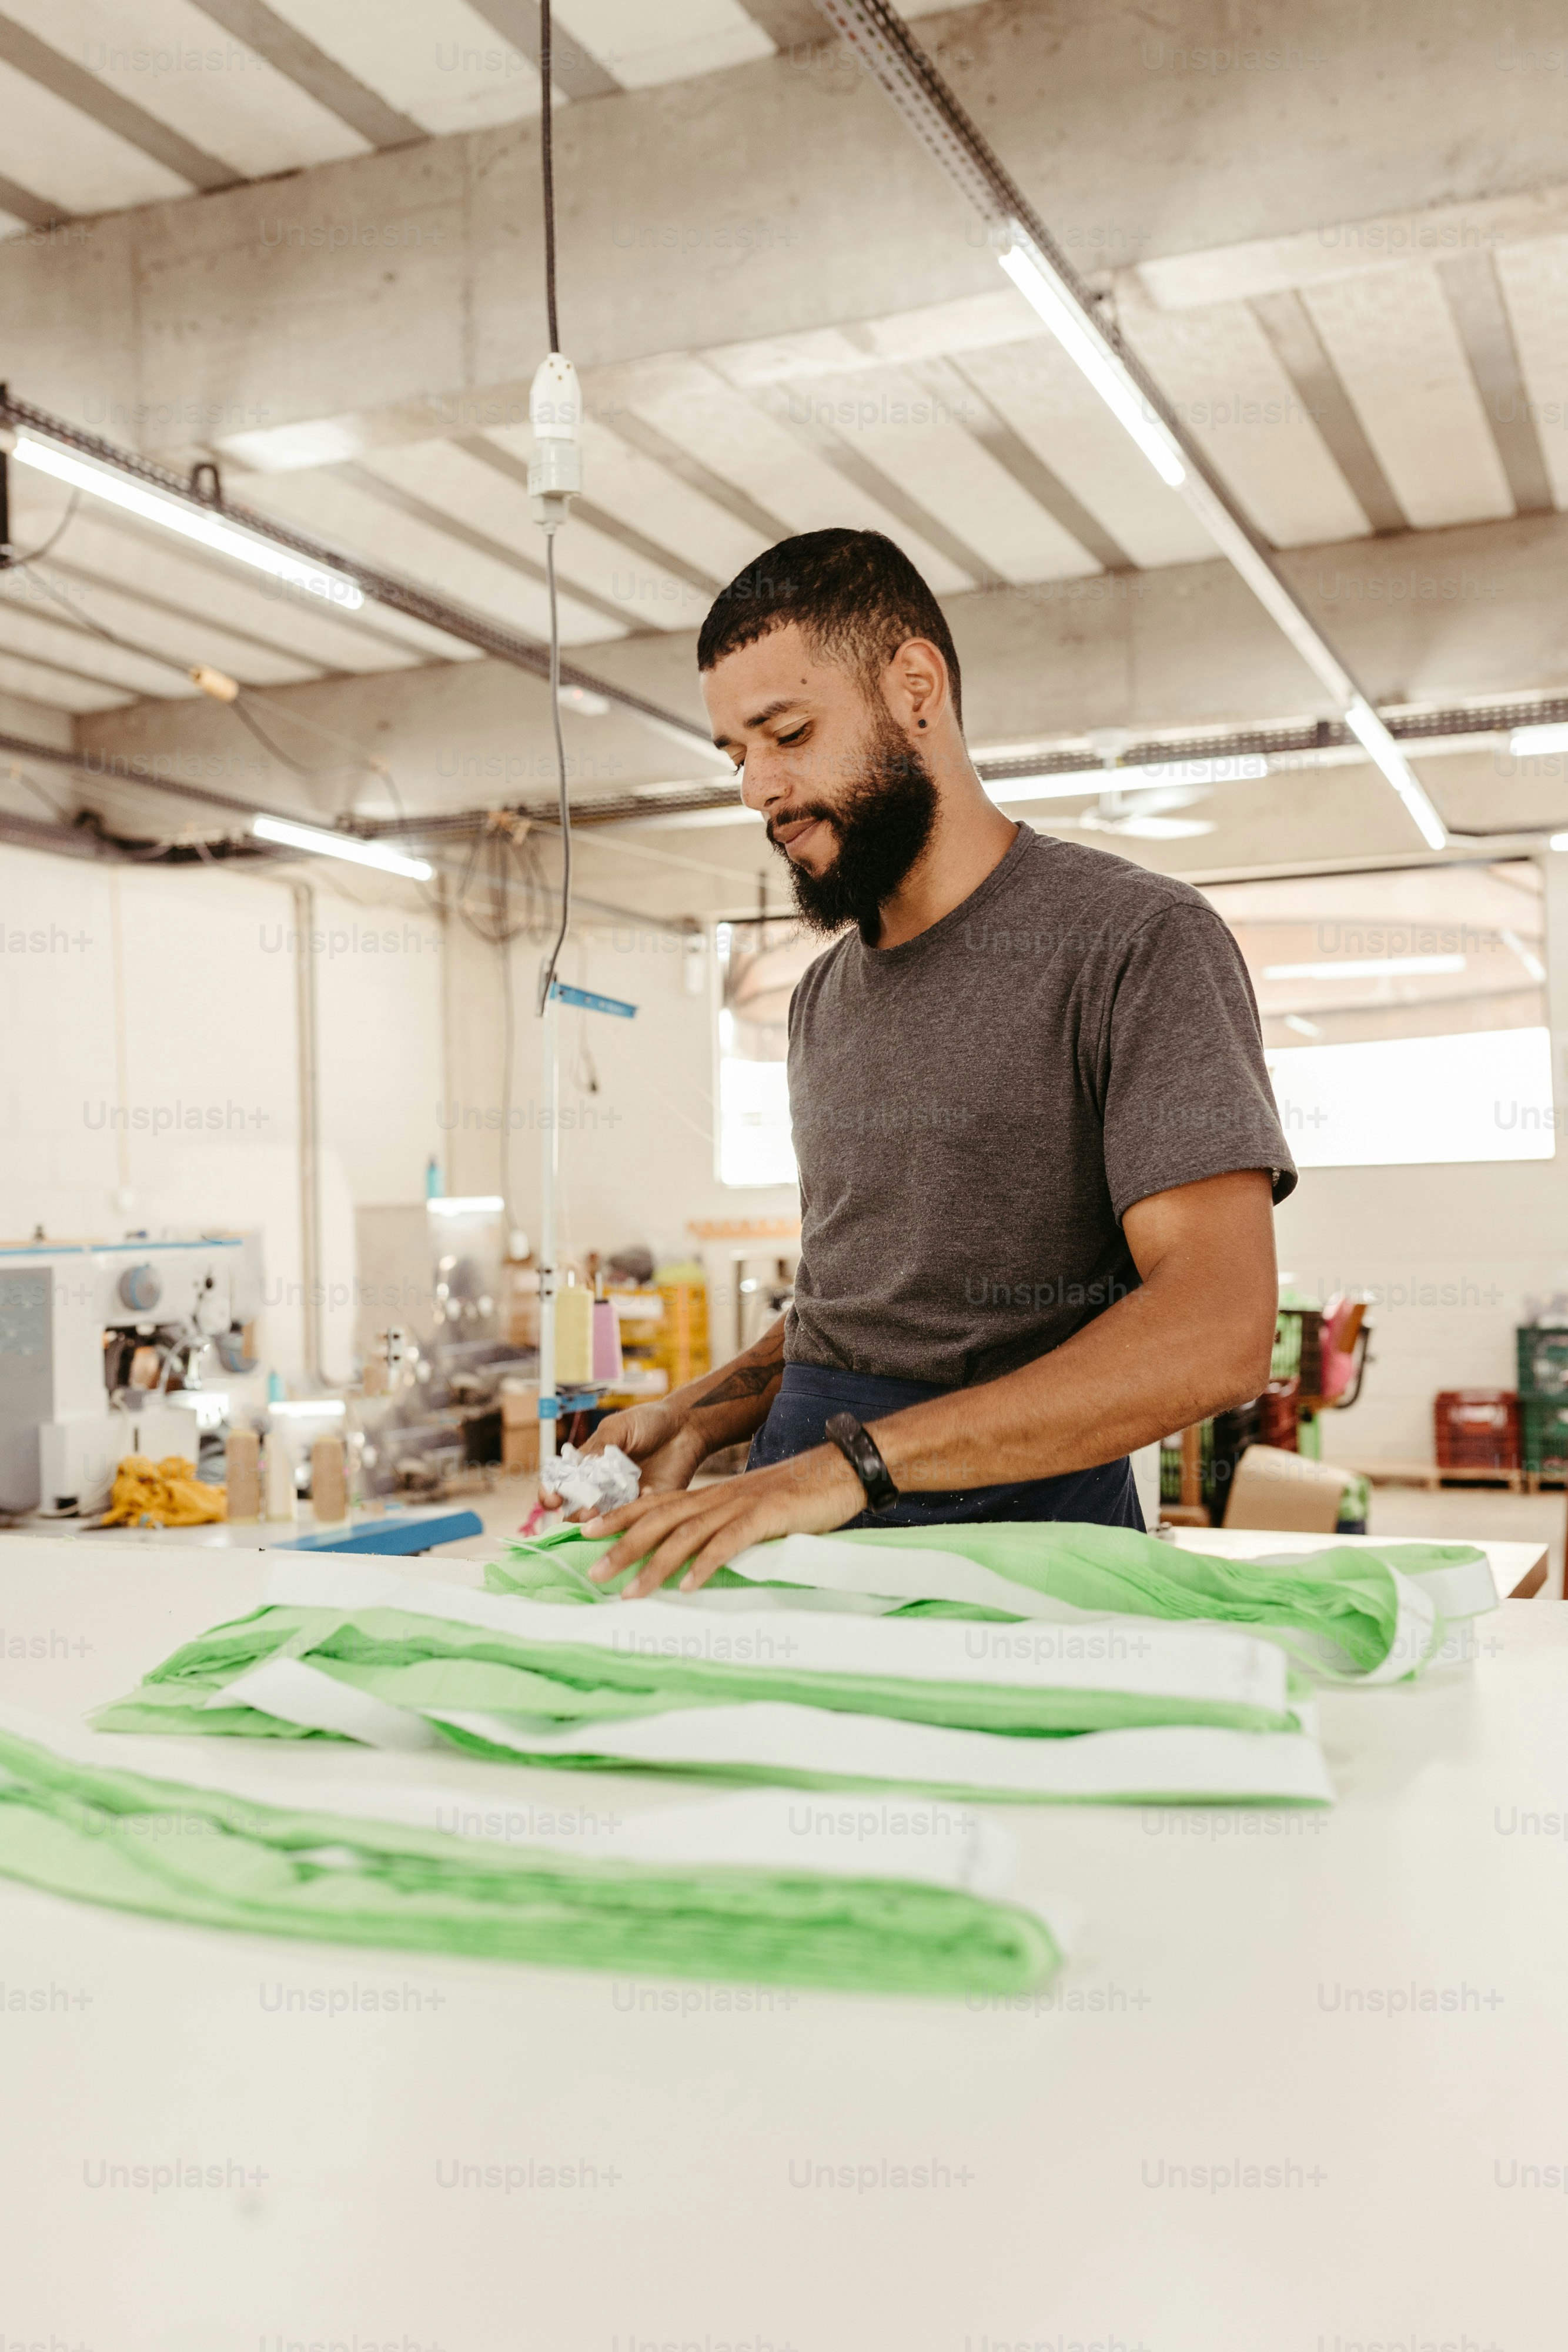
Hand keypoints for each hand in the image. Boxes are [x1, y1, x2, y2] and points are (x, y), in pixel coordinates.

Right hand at [537, 1398, 706, 1512]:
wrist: (686, 1427)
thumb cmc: (648, 1422)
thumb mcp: (617, 1428)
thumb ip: (596, 1448)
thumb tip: (579, 1471)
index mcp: (587, 1467)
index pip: (559, 1487)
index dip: (550, 1495)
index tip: (552, 1498)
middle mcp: (601, 1488)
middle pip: (575, 1512)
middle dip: (573, 1515)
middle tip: (586, 1510)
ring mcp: (623, 1501)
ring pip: (601, 1523)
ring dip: (597, 1524)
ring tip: (601, 1514)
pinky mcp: (646, 1509)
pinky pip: (633, 1522)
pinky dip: (631, 1517)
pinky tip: (641, 1497)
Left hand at [584, 1444, 865, 1597]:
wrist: (839, 1471)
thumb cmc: (796, 1497)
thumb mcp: (749, 1510)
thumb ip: (721, 1529)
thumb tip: (696, 1561)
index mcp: (711, 1495)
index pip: (654, 1503)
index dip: (619, 1516)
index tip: (586, 1533)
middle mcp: (717, 1497)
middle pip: (659, 1521)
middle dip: (622, 1547)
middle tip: (593, 1573)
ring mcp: (739, 1506)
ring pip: (686, 1535)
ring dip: (654, 1566)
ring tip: (630, 1593)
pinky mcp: (764, 1518)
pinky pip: (728, 1543)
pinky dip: (706, 1565)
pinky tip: (689, 1587)